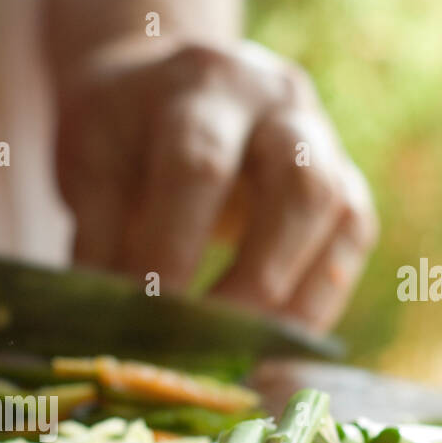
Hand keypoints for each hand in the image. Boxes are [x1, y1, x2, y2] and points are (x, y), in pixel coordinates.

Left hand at [53, 40, 377, 331]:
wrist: (156, 92)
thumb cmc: (121, 139)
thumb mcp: (91, 172)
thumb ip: (100, 242)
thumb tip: (109, 331)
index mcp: (201, 84)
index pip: (198, 165)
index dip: (176, 247)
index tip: (148, 319)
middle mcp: (276, 101)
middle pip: (295, 186)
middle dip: (253, 281)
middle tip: (207, 350)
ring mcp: (321, 139)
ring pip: (337, 213)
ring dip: (293, 299)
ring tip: (243, 359)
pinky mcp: (343, 182)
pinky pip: (350, 241)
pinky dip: (315, 302)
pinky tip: (272, 349)